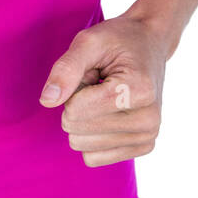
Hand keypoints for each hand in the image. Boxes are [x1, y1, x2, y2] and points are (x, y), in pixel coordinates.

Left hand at [38, 15, 168, 165]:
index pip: (76, 110)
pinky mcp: (142, 147)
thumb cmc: (118, 40)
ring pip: (82, 146)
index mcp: (138, 90)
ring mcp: (147, 137)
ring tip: (105, 94)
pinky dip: (92, 134)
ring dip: (85, 117)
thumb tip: (47, 101)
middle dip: (78, 102)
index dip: (74, 87)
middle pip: (76, 129)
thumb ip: (66, 68)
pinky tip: (109, 111)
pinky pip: (93, 158)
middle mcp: (148, 119)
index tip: (96, 70)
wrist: (150, 43)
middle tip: (100, 82)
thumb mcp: (88, 41)